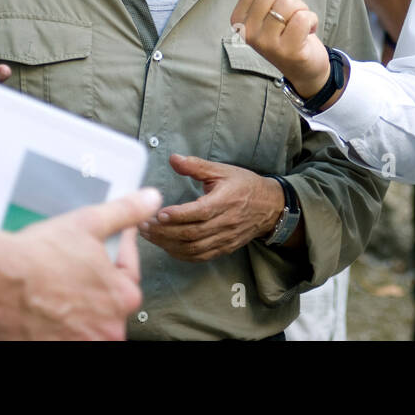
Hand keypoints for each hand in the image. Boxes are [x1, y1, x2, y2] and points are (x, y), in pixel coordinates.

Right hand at [0, 187, 159, 339]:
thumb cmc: (39, 255)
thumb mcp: (89, 222)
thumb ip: (126, 212)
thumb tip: (151, 199)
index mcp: (122, 297)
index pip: (129, 275)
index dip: (117, 254)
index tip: (105, 244)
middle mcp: (107, 328)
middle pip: (108, 304)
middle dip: (96, 285)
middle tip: (74, 268)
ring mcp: (80, 344)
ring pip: (86, 324)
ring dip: (77, 309)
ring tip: (57, 288)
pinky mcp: (51, 351)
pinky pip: (61, 337)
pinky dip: (56, 326)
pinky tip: (44, 308)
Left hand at [139, 154, 289, 260]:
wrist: (270, 207)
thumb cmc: (245, 186)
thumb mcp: (222, 170)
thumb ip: (196, 166)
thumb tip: (173, 158)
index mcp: (225, 201)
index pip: (199, 212)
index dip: (178, 215)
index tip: (157, 213)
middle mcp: (226, 222)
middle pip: (192, 233)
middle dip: (165, 232)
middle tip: (144, 226)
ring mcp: (225, 238)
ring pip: (193, 248)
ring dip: (169, 244)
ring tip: (150, 236)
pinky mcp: (224, 248)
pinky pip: (200, 256)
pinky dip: (181, 254)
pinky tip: (167, 246)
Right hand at [225, 0, 329, 97]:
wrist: (304, 67)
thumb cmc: (285, 31)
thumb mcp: (266, 6)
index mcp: (238, 19)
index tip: (281, 6)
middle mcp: (248, 33)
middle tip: (293, 17)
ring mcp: (266, 44)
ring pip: (290, 3)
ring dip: (303, 10)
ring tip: (299, 26)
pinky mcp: (288, 51)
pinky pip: (303, 17)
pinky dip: (312, 21)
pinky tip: (307, 34)